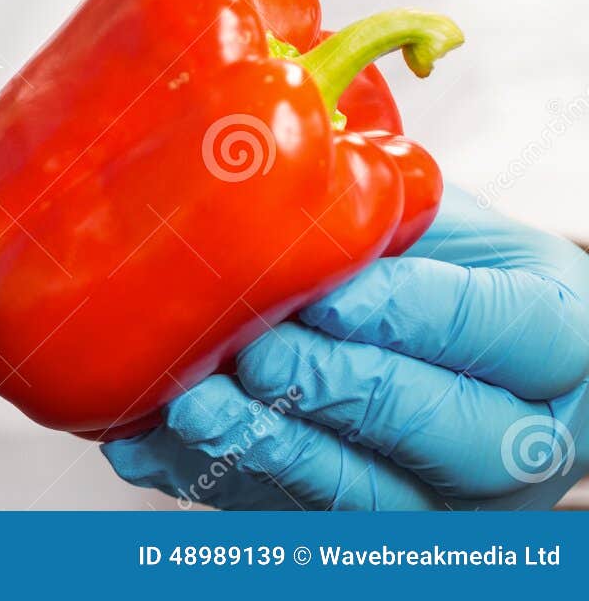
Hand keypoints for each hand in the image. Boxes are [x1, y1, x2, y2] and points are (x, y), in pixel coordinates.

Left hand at [103, 188, 588, 508]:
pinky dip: (209, 479)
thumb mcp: (438, 219)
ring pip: (359, 491)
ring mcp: (441, 496)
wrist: (439, 337)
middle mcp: (516, 437)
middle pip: (434, 428)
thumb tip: (285, 171)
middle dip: (333, 388)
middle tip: (257, 350)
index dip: (407, 315)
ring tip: (193, 405)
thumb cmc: (437, 263)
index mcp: (555, 338)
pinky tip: (149, 446)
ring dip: (265, 447)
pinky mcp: (359, 527)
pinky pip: (284, 515)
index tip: (329, 295)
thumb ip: (387, 207)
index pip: (494, 329)